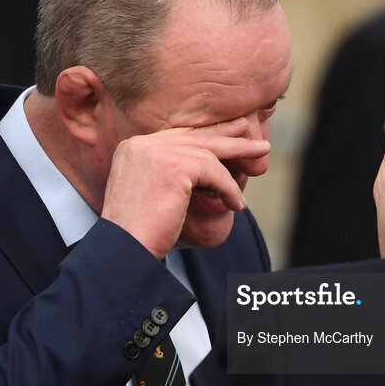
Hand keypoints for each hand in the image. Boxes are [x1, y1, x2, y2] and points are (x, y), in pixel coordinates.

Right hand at [100, 117, 269, 257]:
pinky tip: (236, 204)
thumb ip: (173, 176)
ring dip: (231, 177)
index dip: (209, 135)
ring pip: (208, 154)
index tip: (234, 134)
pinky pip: (213, 172)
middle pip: (195, 137)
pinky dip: (229, 188)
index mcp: (133, 149)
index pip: (178, 135)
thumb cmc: (140, 234)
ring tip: (249, 186)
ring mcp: (155, 153)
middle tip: (259, 144)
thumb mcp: (153, 196)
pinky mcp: (173, 166)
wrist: (125, 250)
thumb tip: (210, 168)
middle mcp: (141, 145)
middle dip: (230, 139)